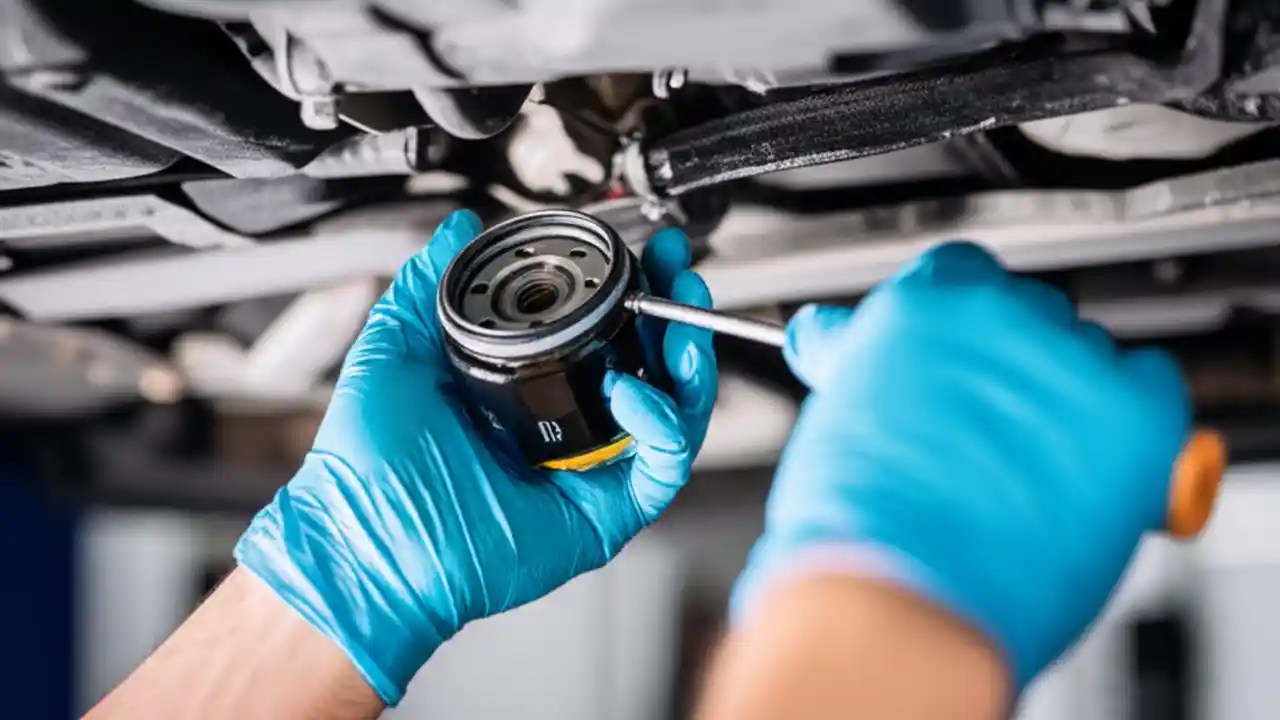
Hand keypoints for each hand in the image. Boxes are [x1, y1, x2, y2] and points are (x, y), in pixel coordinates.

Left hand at [235, 210, 716, 703]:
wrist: (366, 542)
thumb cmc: (369, 463)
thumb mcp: (395, 349)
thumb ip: (428, 285)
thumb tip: (458, 231)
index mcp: (526, 387)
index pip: (600, 330)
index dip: (629, 288)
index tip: (644, 250)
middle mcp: (566, 426)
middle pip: (652, 366)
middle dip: (675, 314)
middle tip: (678, 275)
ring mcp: (590, 470)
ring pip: (675, 415)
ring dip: (688, 365)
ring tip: (676, 327)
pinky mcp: (605, 514)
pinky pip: (662, 467)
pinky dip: (664, 424)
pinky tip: (634, 394)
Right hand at [731, 243, 1188, 687]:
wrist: (901, 603)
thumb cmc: (858, 531)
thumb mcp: (837, 417)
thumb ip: (859, 363)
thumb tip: (833, 336)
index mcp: (918, 306)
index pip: (956, 274)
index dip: (956, 326)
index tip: (952, 359)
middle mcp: (993, 315)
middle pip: (1024, 313)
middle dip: (1007, 364)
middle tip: (982, 430)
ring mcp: (1065, 362)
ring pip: (1083, 354)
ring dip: (1063, 398)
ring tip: (1024, 470)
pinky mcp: (1130, 415)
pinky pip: (1148, 386)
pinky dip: (1126, 421)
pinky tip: (1081, 465)